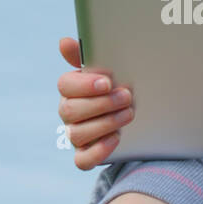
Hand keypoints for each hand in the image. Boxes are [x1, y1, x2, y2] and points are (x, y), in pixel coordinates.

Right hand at [57, 36, 134, 170]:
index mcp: (71, 89)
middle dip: (101, 103)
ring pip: (77, 134)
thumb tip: (64, 42)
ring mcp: (76, 135)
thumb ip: (88, 56)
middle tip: (126, 96)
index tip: (107, 82)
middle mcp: (68, 113)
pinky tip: (116, 138)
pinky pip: (82, 161)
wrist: (139, 115)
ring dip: (105, 123)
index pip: (64, 85)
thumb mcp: (108, 70)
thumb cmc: (118, 88)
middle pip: (70, 110)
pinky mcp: (85, 156)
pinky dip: (99, 151)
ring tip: (129, 113)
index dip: (84, 84)